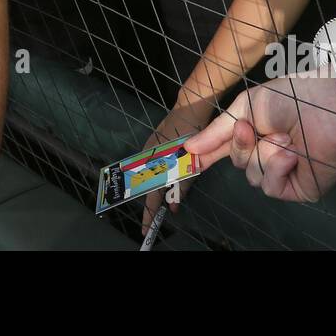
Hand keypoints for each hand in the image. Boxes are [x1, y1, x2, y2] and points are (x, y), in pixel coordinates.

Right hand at [140, 101, 213, 233]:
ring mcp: (150, 150)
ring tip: (159, 208)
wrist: (189, 107)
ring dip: (155, 193)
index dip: (149, 211)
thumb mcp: (190, 159)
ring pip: (149, 178)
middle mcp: (146, 156)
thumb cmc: (190, 131)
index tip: (146, 228)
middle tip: (149, 224)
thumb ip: (183, 181)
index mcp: (152, 160)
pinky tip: (165, 187)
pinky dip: (157, 180)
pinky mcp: (155, 146)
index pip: (149, 192)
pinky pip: (152, 168)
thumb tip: (174, 203)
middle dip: (150, 204)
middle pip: (146, 187)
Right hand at [186, 74, 335, 202]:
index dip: (208, 154)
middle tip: (252, 128)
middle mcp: (268, 153)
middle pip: (238, 163)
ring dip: (264, 155)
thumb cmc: (289, 98)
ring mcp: (283, 172)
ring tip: (286, 138)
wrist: (324, 106)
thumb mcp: (245, 107)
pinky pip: (272, 187)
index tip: (189, 157)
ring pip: (253, 177)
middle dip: (242, 146)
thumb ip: (217, 131)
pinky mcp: (298, 188)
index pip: (227, 149)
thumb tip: (188, 147)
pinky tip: (291, 154)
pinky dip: (277, 169)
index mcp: (256, 133)